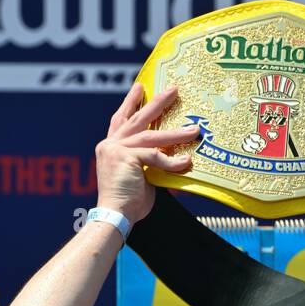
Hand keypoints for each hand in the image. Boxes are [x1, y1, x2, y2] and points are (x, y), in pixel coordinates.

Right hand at [95, 81, 201, 226]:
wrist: (114, 217)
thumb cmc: (127, 204)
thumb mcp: (138, 178)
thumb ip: (149, 165)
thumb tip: (171, 159)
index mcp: (109, 148)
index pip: (120, 120)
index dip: (130, 103)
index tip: (140, 87)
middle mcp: (110, 145)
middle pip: (136, 118)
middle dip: (155, 103)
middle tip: (172, 90)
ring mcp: (116, 149)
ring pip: (150, 135)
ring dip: (175, 132)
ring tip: (195, 128)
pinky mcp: (126, 158)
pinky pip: (155, 156)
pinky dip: (172, 161)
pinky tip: (187, 162)